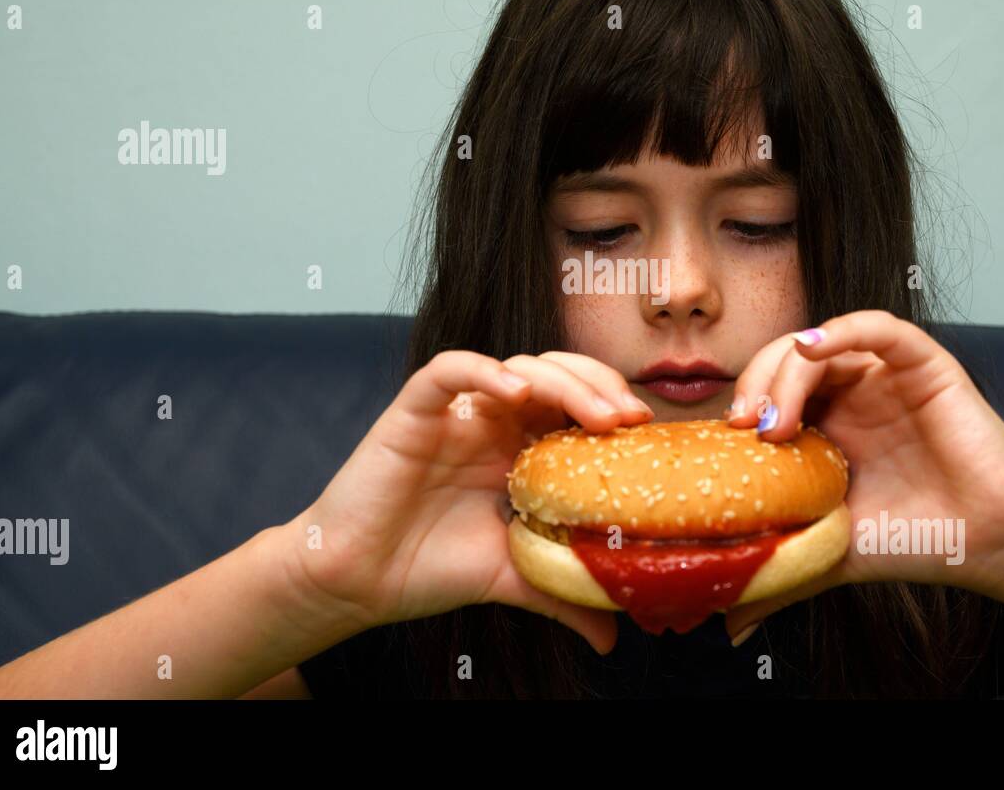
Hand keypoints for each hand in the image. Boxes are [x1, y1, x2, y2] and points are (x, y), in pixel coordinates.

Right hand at [284, 349, 653, 654]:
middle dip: (599, 387)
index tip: (645, 433)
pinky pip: (448, 369)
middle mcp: (493, 421)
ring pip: (517, 366)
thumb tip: (613, 638)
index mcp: (521, 447)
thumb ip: (562, 594)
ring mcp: (456, 411)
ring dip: (561, 380)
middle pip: (557, 375)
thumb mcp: (513, 577)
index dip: (613, 406)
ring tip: (593, 411)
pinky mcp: (414, 410)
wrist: (357, 581)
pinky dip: (483, 369)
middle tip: (627, 419)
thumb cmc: (429, 567)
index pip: (578, 404)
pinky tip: (514, 390)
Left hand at [722, 309, 1003, 638]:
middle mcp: (850, 394)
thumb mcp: (830, 553)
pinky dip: (840, 327)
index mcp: (824, 425)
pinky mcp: (921, 364)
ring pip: (819, 345)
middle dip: (753, 387)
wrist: (989, 541)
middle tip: (743, 428)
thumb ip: (781, 571)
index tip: (722, 445)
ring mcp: (883, 376)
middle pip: (782, 362)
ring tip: (776, 421)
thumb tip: (727, 626)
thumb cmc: (917, 539)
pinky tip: (812, 349)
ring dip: (784, 373)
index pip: (765, 393)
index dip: (740, 408)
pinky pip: (878, 328)